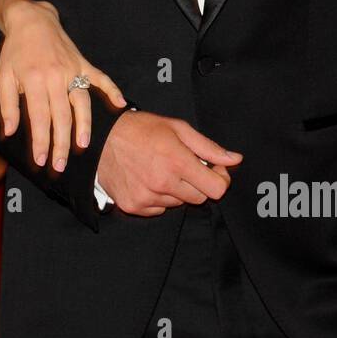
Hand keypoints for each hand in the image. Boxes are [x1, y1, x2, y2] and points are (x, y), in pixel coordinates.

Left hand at [0, 0, 125, 171]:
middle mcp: (56, 76)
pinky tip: (121, 104)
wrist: (31, 20)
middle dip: (61, 143)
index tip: (41, 160)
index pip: (40, 118)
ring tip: (84, 146)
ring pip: (82, 102)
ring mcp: (72, 69)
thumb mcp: (3, 76)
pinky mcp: (83, 63)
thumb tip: (10, 132)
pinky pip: (100, 78)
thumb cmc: (15, 50)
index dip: (41, 141)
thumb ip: (8, 105)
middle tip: (61, 164)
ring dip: (84, 125)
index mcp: (34, 80)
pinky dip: (112, 90)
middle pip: (62, 116)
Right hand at [96, 110, 242, 216]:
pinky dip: (158, 198)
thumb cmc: (140, 129)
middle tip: (184, 166)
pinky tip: (147, 179)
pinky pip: (158, 209)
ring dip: (176, 190)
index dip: (220, 179)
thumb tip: (235, 159)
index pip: (217, 189)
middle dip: (198, 183)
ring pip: (178, 203)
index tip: (213, 169)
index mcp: (177, 162)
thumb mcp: (177, 128)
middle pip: (199, 198)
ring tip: (161, 169)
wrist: (101, 139)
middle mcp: (163, 183)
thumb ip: (208, 147)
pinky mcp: (134, 206)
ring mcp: (147, 198)